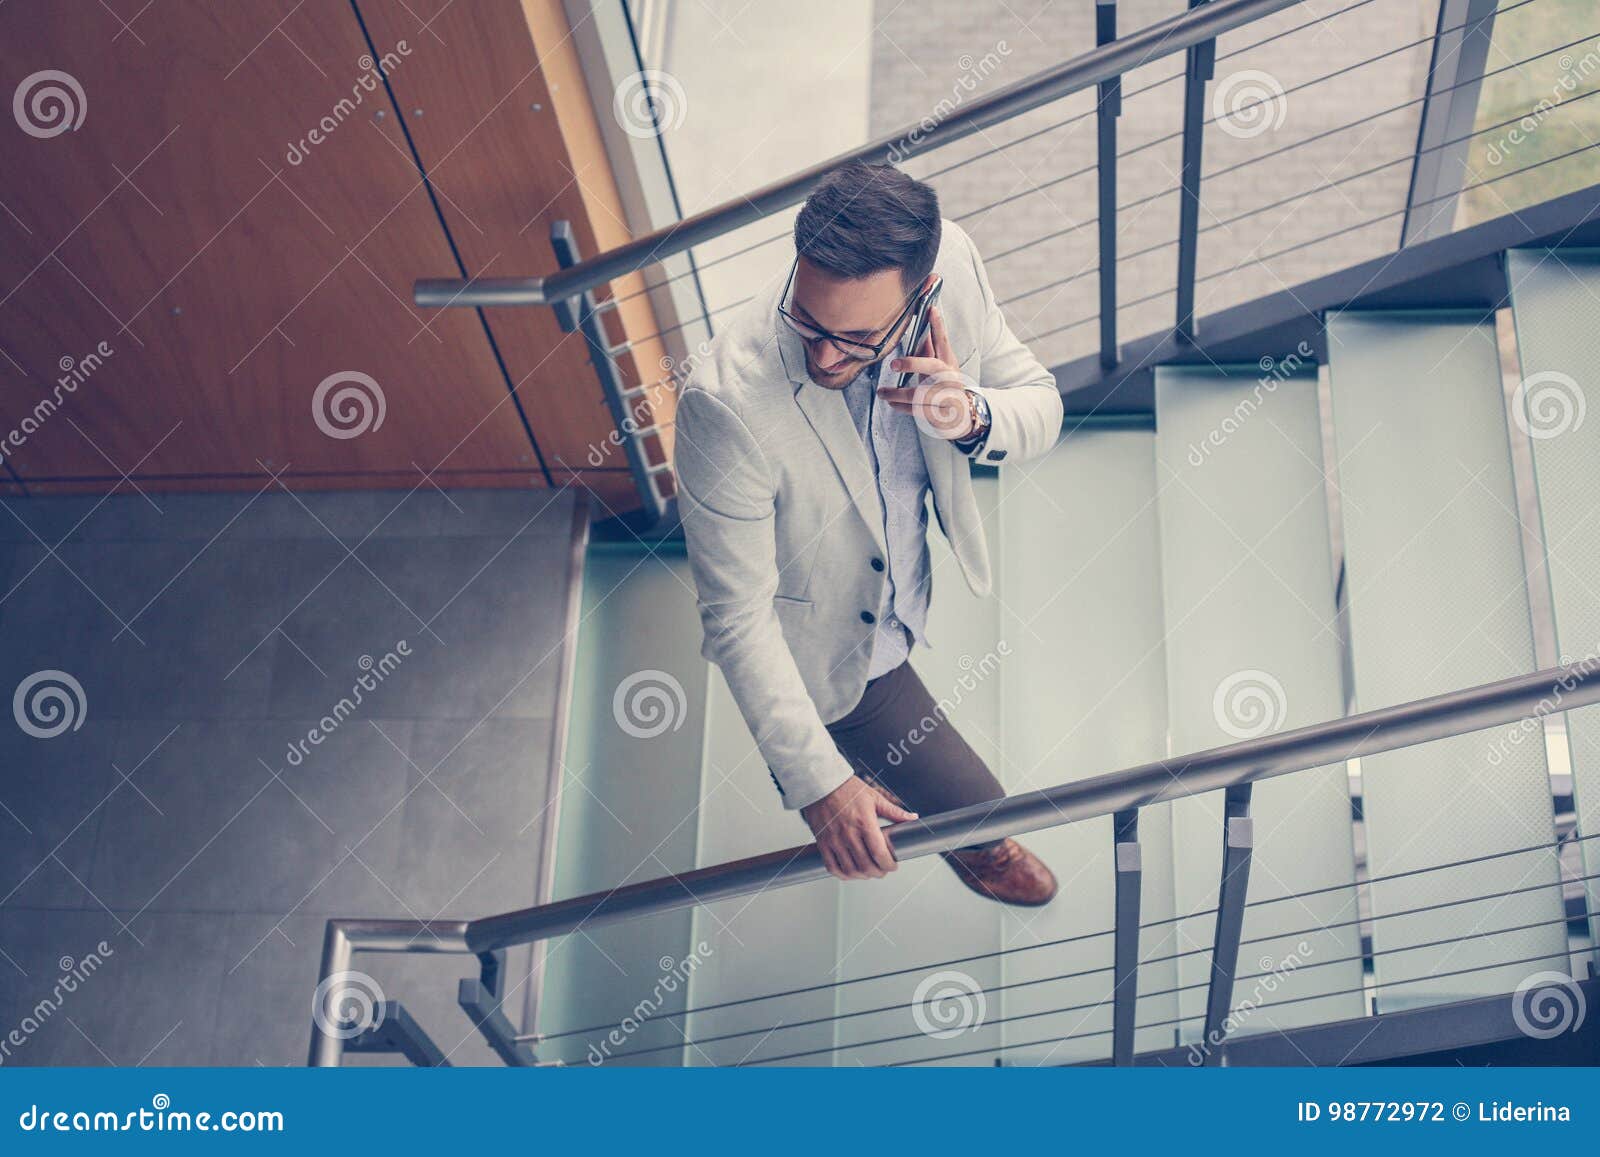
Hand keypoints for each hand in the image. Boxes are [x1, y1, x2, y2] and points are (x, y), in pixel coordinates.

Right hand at [801, 776, 917, 880]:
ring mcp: (834, 840)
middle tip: (883, 870)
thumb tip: (912, 817)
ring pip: (850, 869)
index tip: (893, 865)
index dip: (888, 864)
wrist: (821, 784)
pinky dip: (842, 874)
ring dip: (862, 876)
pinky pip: (832, 866)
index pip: (879, 853)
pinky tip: (850, 872)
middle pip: (866, 865)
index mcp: (864, 822)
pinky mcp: (822, 842)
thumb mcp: (874, 797)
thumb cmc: (846, 789)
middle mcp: (849, 834)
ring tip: (868, 872)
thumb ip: (894, 811)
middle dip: (878, 872)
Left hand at [877, 306, 974, 440]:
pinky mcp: (939, 413)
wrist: (963, 415)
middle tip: (894, 364)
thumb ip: (930, 351)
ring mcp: (946, 396)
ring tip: (882, 392)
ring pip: (920, 394)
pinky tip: (891, 403)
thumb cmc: (946, 386)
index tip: (932, 309)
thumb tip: (921, 330)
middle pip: (932, 367)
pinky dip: (901, 406)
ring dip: (898, 393)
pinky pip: (916, 410)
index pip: (943, 341)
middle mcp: (949, 377)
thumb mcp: (941, 366)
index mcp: (949, 362)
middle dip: (913, 364)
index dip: (938, 325)